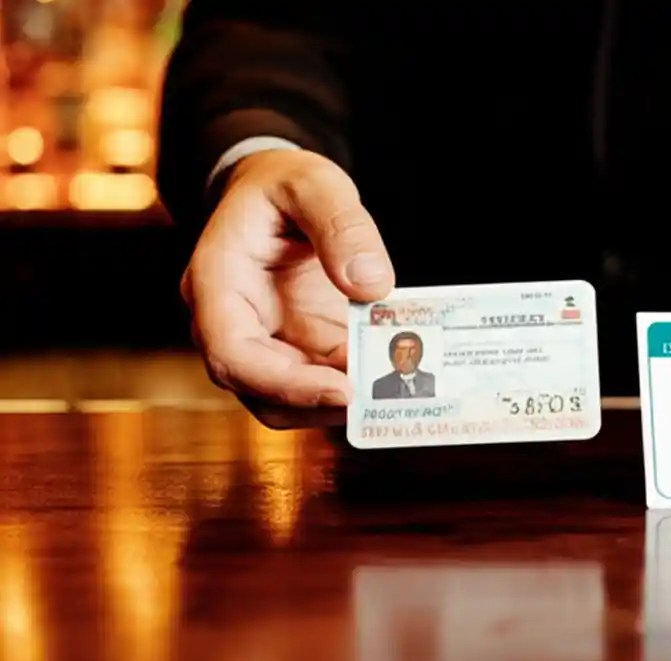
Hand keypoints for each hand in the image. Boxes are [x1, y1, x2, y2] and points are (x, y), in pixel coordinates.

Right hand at [181, 149, 394, 406]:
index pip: (231, 352)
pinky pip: (319, 380)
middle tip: (379, 397)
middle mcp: (231, 322)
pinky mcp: (296, 348)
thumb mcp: (315, 183)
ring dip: (337, 401)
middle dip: (317, 402)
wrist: (278, 190)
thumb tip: (371, 285)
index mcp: (215, 281)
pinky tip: (390, 373)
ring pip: (288, 398)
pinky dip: (354, 384)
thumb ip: (342, 225)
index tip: (341, 389)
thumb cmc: (285, 183)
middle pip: (258, 390)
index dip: (282, 382)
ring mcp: (263, 339)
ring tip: (389, 386)